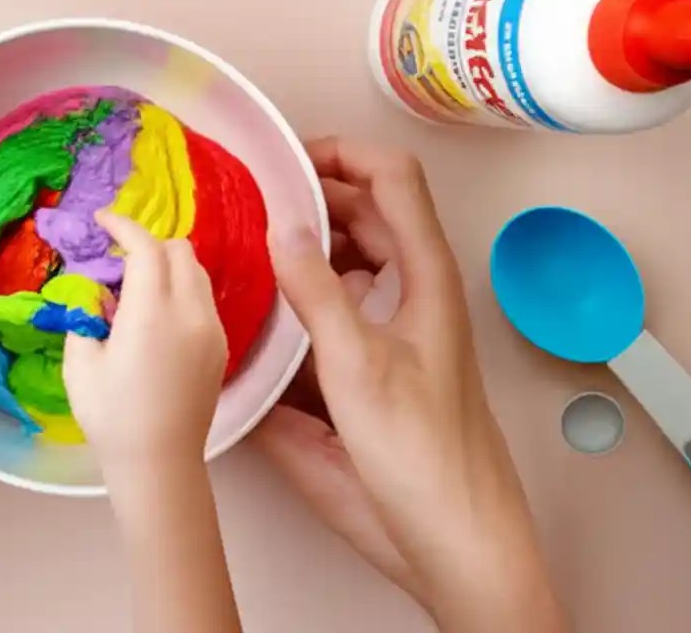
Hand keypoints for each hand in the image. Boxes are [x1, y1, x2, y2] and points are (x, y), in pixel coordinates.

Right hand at [62, 211, 228, 467]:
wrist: (160, 464)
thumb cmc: (112, 417)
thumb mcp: (80, 362)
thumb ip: (86, 314)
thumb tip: (95, 291)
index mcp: (153, 313)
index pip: (147, 247)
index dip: (124, 226)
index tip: (102, 222)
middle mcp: (191, 313)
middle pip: (180, 249)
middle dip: (148, 243)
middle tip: (116, 259)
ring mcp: (212, 329)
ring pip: (197, 272)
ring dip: (167, 265)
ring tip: (135, 287)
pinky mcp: (220, 347)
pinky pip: (203, 299)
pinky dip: (181, 289)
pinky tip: (155, 315)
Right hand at [252, 139, 563, 631]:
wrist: (451, 536)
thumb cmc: (424, 454)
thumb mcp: (361, 366)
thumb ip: (318, 293)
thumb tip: (282, 228)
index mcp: (422, 276)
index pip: (390, 179)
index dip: (341, 154)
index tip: (280, 160)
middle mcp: (404, 293)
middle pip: (361, 216)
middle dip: (308, 199)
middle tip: (244, 202)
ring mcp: (383, 332)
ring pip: (340, 266)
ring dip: (297, 252)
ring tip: (239, 250)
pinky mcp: (361, 370)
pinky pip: (323, 316)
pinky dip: (292, 304)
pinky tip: (252, 316)